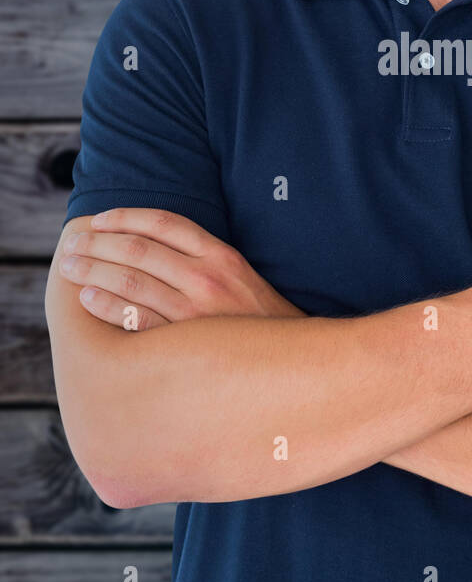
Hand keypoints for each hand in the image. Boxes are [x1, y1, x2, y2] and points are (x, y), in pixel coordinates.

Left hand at [58, 208, 302, 329]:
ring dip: (93, 271)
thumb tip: (151, 243)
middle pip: (139, 249)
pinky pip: (136, 320)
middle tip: (71, 245)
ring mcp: (196, 312)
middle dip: (97, 243)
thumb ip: (202, 257)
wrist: (290, 365)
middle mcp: (208, 277)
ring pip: (131, 281)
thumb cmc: (257, 320)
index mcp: (222, 255)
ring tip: (70, 268)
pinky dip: (107, 306)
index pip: (164, 222)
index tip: (99, 219)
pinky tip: (88, 299)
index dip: (125, 216)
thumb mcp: (239, 275)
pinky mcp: (185, 344)